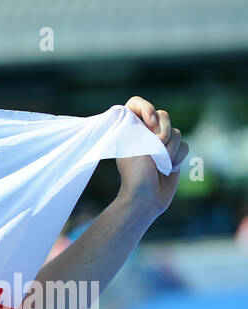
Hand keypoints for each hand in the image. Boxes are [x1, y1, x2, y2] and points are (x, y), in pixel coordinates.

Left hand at [116, 96, 186, 219]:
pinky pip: (185, 145)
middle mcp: (145, 134)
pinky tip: (168, 169)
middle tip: (155, 149)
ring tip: (160, 164)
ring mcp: (161, 144)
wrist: (146, 198)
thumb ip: (142, 126)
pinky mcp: (174, 154)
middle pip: (164, 116)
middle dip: (163, 133)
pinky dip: (178, 157)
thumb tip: (151, 115)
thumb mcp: (134, 145)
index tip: (149, 122)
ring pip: (177, 133)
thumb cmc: (136, 173)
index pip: (136, 103)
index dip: (146, 108)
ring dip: (170, 150)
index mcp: (130, 130)